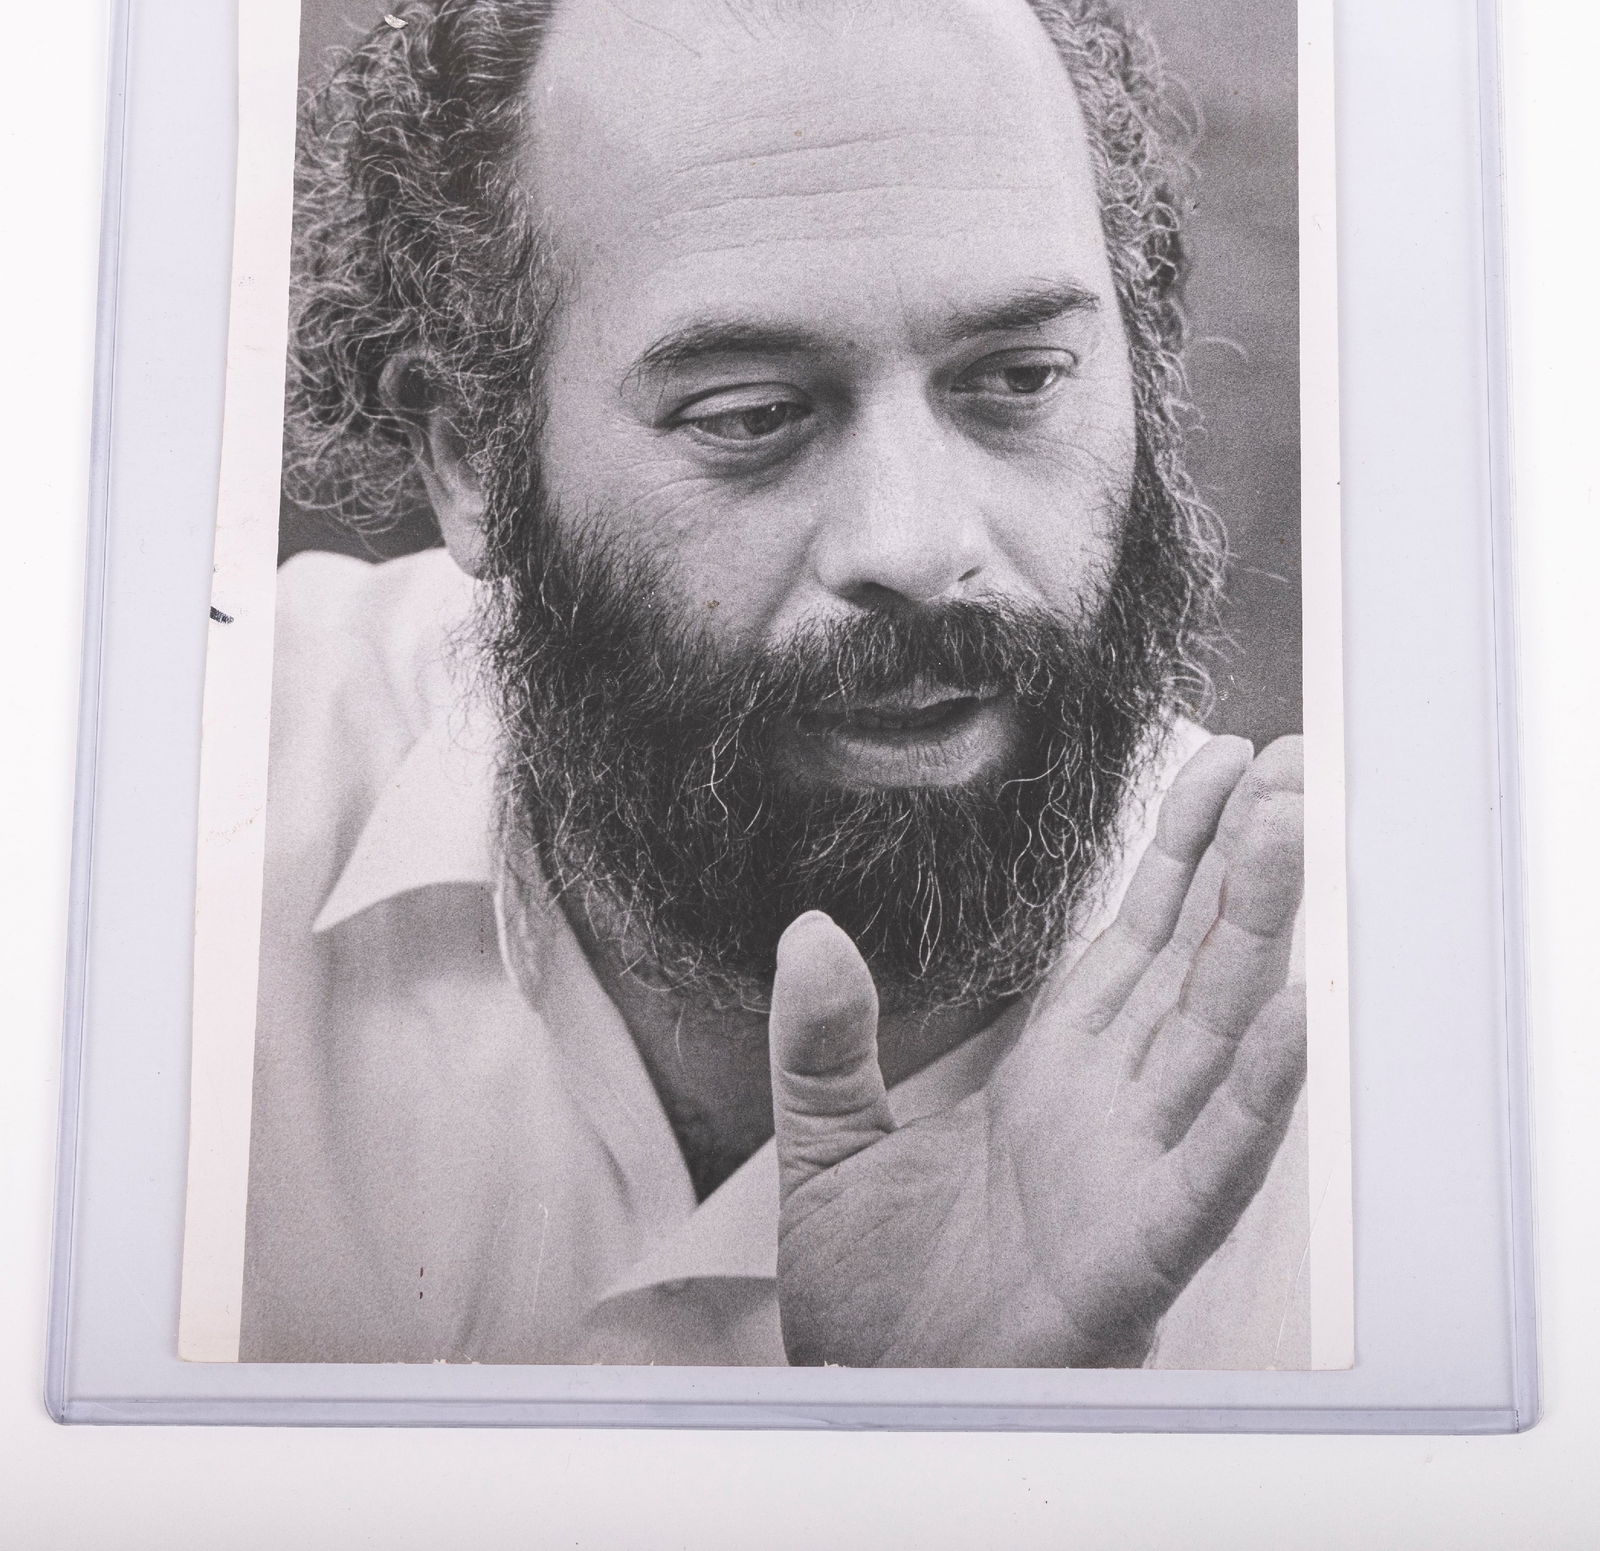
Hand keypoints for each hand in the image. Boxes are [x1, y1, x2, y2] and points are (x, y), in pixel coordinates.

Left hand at [768, 734, 1306, 1367]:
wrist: (870, 1404)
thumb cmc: (873, 1296)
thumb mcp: (827, 1143)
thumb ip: (825, 1041)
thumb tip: (808, 930)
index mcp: (1053, 1071)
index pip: (1135, 938)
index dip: (1179, 852)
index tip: (1215, 762)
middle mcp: (1110, 1107)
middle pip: (1192, 963)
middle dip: (1239, 865)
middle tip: (1285, 766)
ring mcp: (1133, 1171)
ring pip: (1214, 1035)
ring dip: (1256, 938)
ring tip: (1289, 838)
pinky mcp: (1138, 1250)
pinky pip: (1211, 1165)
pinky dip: (1256, 1097)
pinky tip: (1292, 1023)